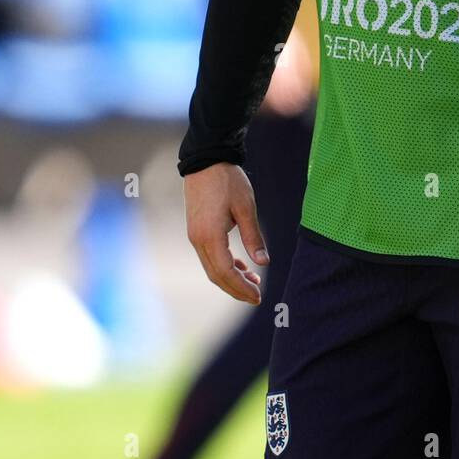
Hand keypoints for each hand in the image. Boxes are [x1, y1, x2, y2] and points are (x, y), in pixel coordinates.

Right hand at [184, 162, 267, 304]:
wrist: (206, 161)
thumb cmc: (227, 181)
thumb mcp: (246, 207)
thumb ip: (253, 237)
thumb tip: (263, 262)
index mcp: (210, 236)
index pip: (226, 272)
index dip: (241, 287)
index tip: (258, 295)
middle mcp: (198, 240)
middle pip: (216, 275)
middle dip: (236, 289)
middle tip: (256, 297)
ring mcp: (194, 236)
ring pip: (212, 268)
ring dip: (230, 278)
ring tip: (253, 281)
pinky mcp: (196, 231)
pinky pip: (209, 256)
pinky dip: (224, 265)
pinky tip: (240, 266)